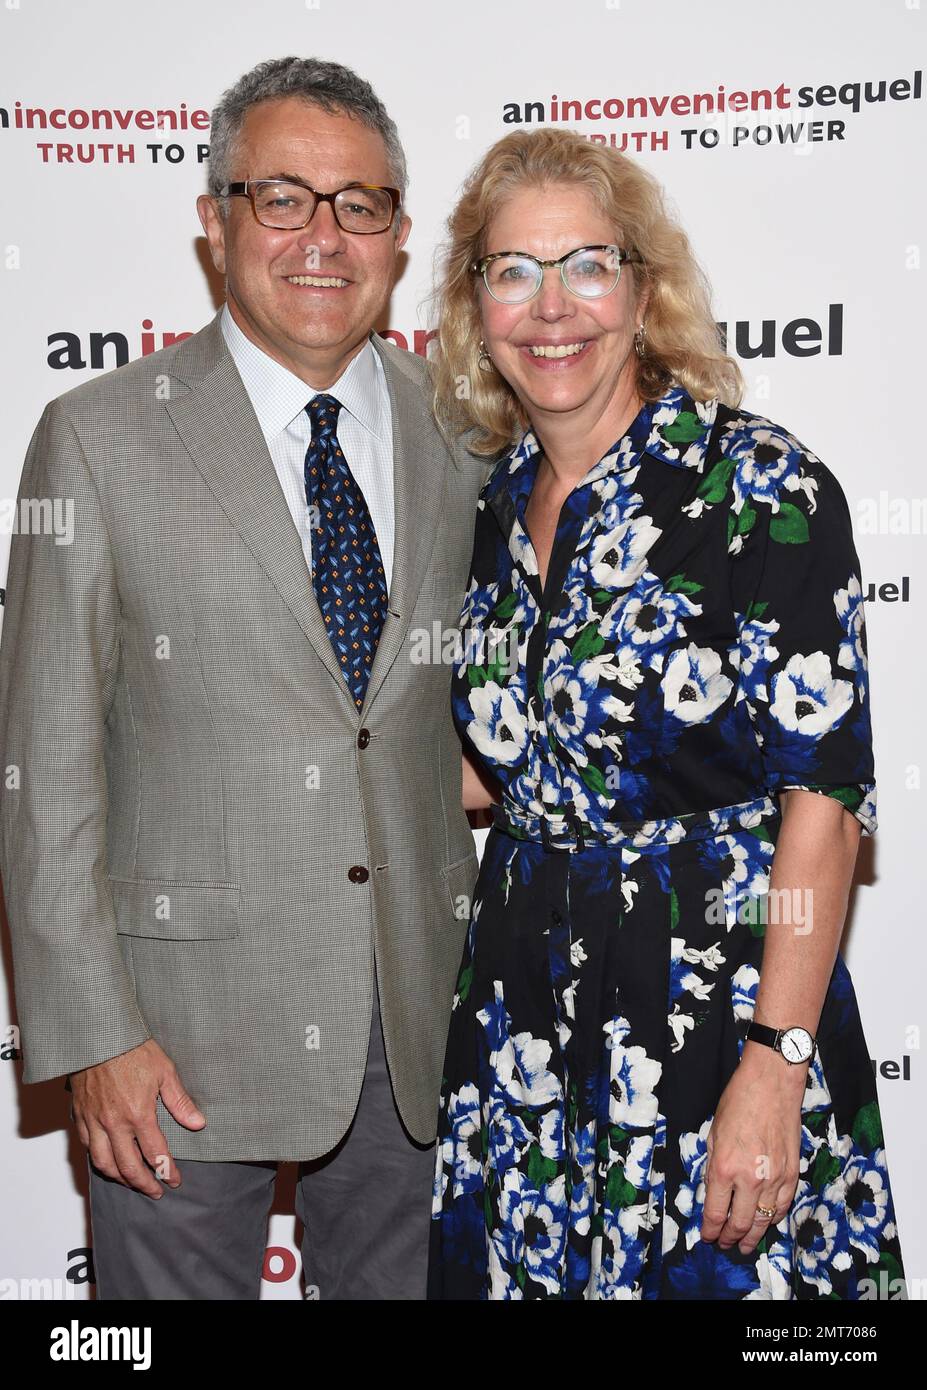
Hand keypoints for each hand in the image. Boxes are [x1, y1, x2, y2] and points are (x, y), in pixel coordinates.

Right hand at [69, 1039, 205, 1198]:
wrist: (99, 1035)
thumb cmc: (132, 1048)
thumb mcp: (165, 1071)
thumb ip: (180, 1101)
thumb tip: (197, 1123)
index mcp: (138, 1114)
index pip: (155, 1154)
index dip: (167, 1171)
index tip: (175, 1180)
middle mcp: (114, 1123)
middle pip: (128, 1167)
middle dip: (144, 1184)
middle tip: (155, 1192)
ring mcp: (94, 1121)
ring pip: (103, 1163)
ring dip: (119, 1178)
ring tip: (132, 1183)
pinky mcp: (80, 1115)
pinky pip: (87, 1147)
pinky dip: (97, 1160)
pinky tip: (107, 1161)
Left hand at [699, 1045, 804, 1253]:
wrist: (771, 1085)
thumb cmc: (738, 1102)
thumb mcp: (713, 1134)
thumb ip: (713, 1167)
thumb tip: (713, 1193)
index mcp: (725, 1168)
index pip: (716, 1213)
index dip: (710, 1230)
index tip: (707, 1237)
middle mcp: (750, 1179)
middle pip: (740, 1223)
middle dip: (730, 1239)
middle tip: (724, 1245)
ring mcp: (774, 1178)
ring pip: (763, 1220)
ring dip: (753, 1236)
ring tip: (745, 1245)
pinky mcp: (792, 1173)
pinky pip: (782, 1206)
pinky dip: (773, 1218)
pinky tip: (765, 1223)